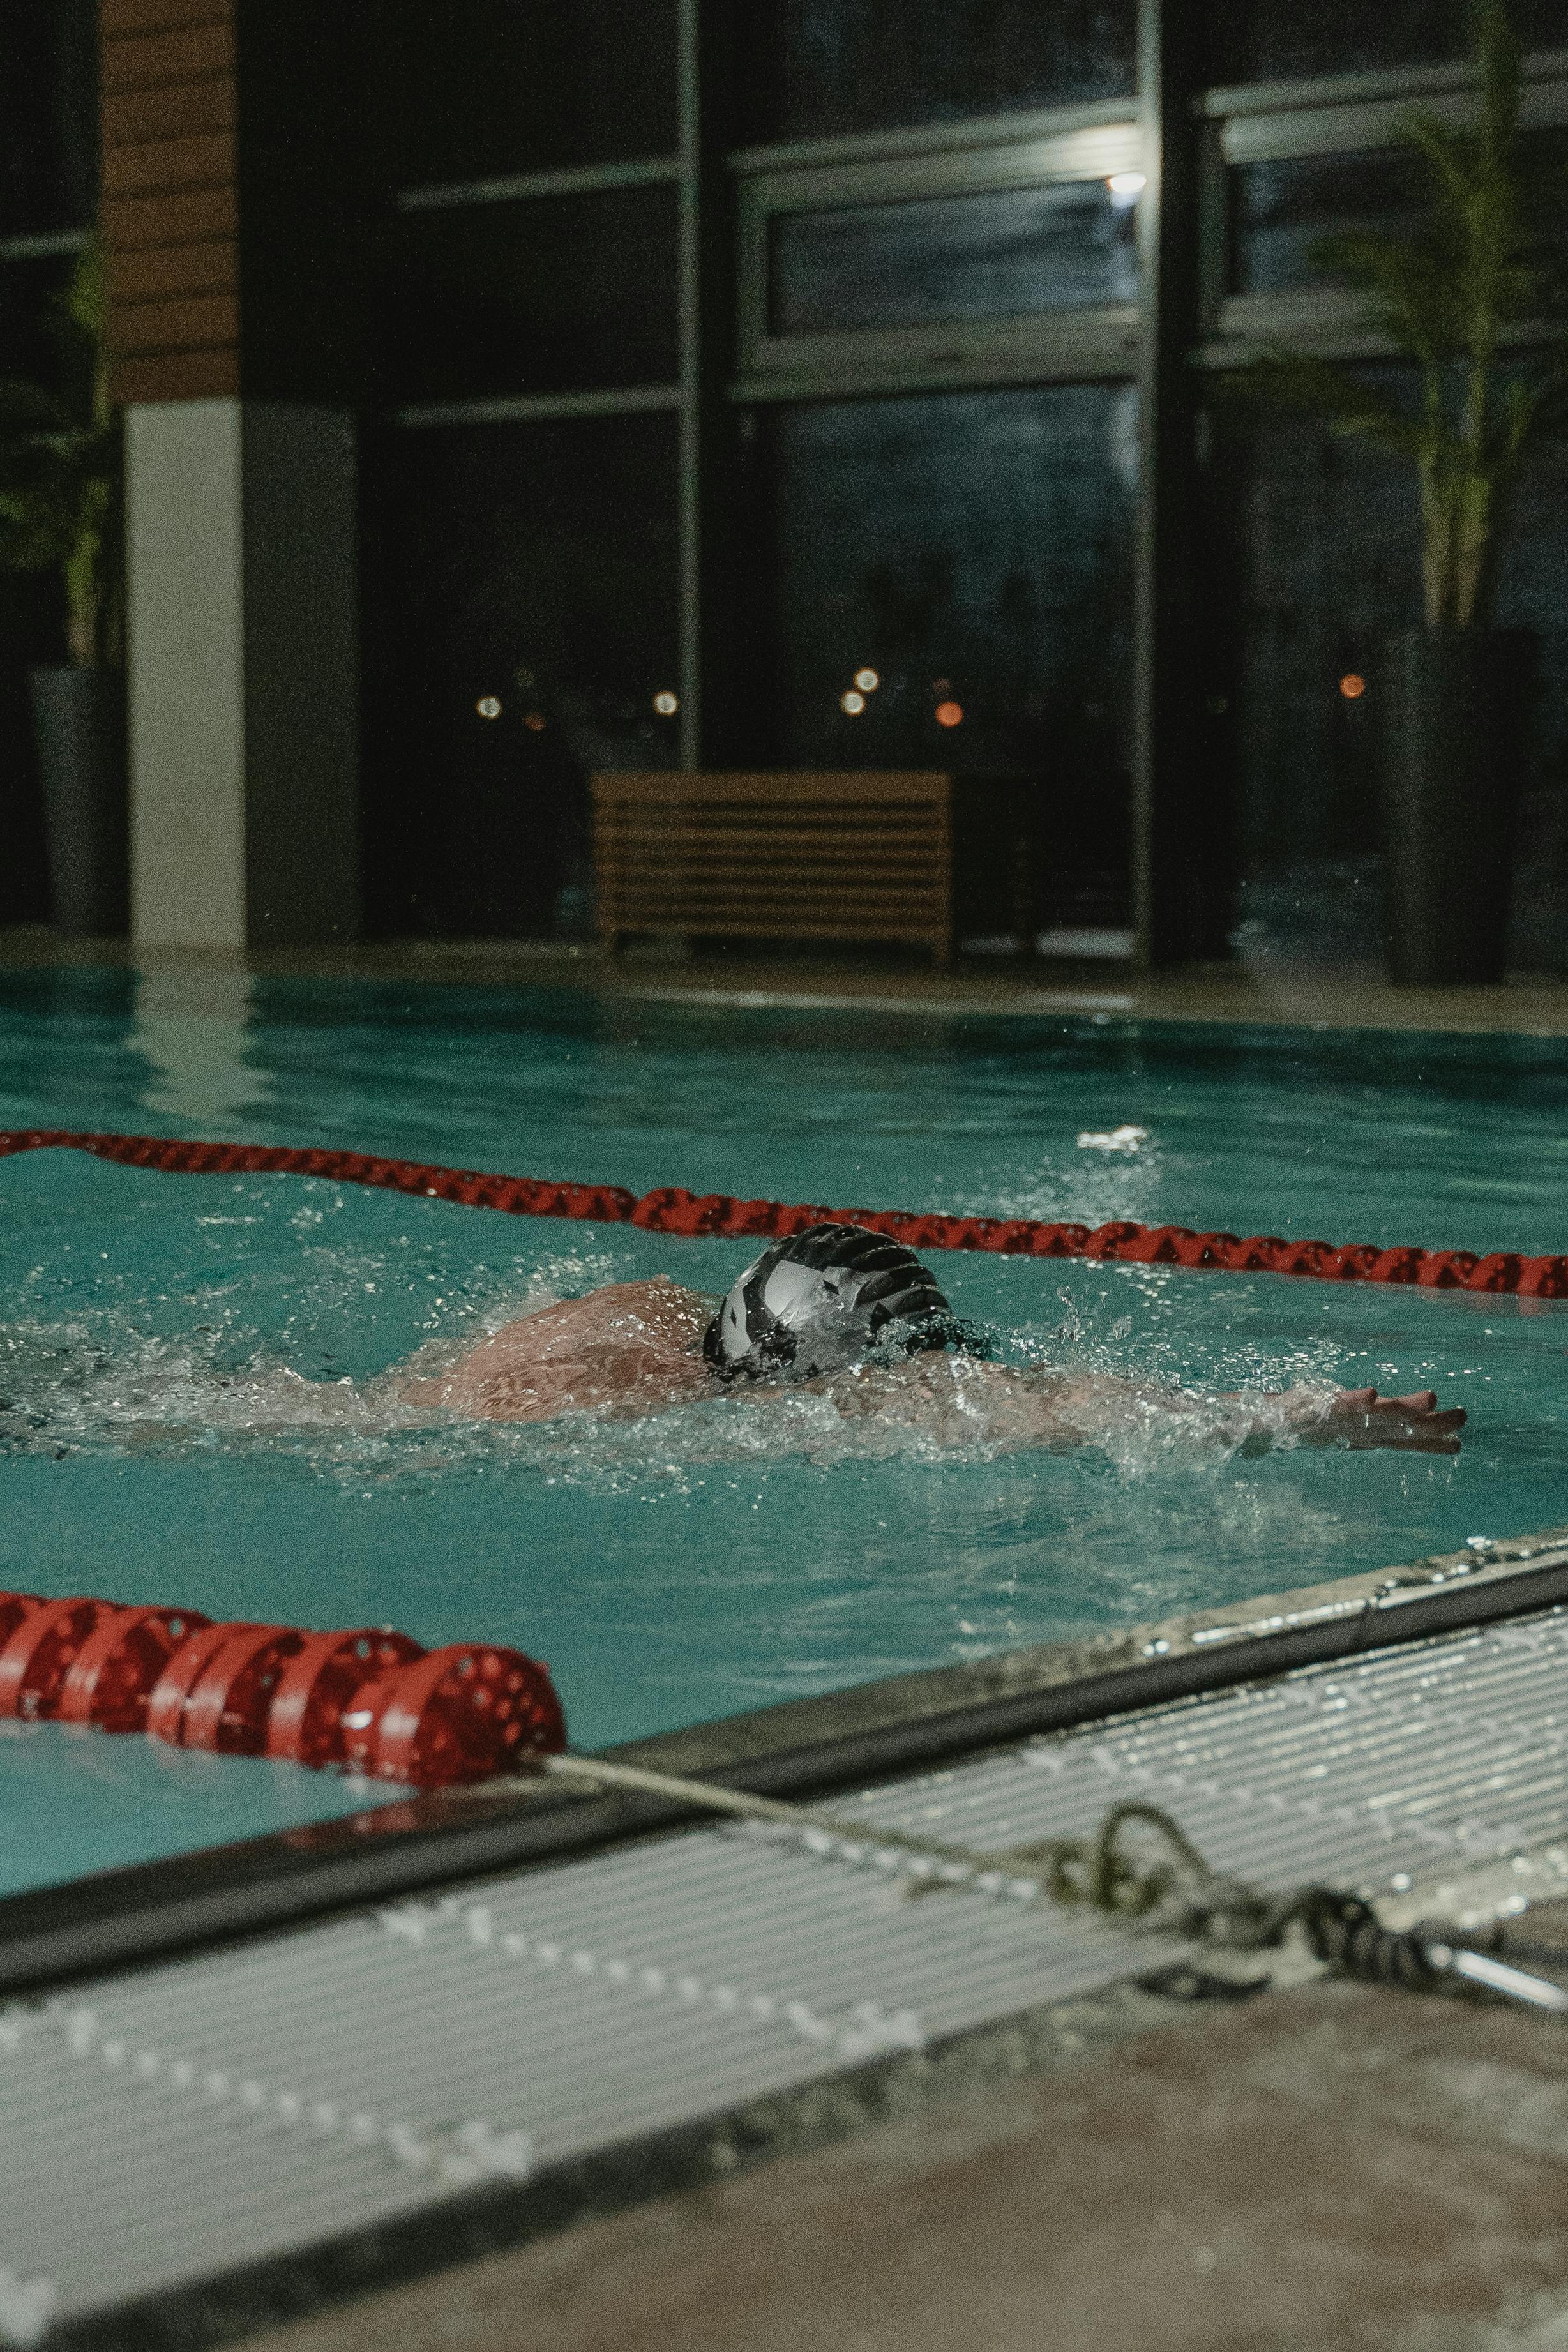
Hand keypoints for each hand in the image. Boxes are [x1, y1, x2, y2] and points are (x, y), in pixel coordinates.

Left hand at [1310, 1386, 1465, 1453]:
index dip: (1431, 1443)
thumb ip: (1384, 1423)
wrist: (1272, 1427)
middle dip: (1432, 1424)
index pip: (1406, 1439)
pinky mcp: (1322, 1407)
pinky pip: (1341, 1403)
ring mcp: (1342, 1420)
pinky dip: (1357, 1401)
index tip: (1459, 1444)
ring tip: (1431, 1397)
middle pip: (1401, 1427)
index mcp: (1370, 1434)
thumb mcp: (1352, 1426)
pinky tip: (1372, 1393)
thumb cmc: (1315, 1425)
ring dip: (1405, 1409)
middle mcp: (1360, 1429)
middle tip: (1462, 1416)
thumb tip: (1413, 1417)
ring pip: (1380, 1415)